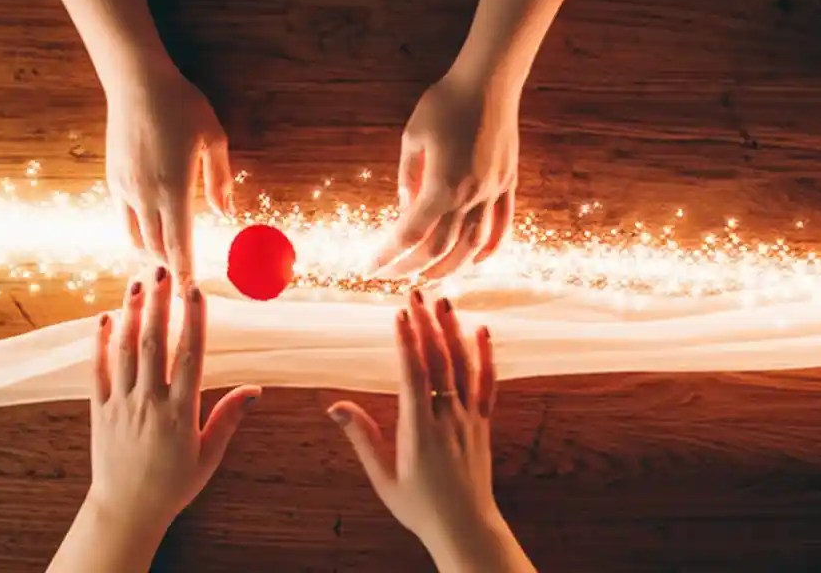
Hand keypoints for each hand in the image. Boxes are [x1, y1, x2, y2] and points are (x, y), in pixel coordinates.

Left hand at [86, 266, 258, 531]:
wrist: (127, 511)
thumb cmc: (174, 485)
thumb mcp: (208, 456)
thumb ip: (229, 418)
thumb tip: (255, 389)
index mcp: (181, 413)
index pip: (190, 355)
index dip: (193, 319)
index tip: (195, 289)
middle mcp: (150, 403)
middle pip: (154, 344)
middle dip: (159, 304)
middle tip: (162, 269)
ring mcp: (122, 405)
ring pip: (125, 351)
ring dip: (132, 314)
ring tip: (137, 282)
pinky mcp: (100, 411)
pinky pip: (98, 371)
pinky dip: (100, 343)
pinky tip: (104, 317)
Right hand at [105, 65, 233, 284]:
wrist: (136, 83)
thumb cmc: (181, 106)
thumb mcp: (213, 138)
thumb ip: (220, 180)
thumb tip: (226, 213)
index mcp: (174, 189)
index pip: (179, 246)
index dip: (185, 274)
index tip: (190, 292)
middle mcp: (145, 196)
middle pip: (156, 249)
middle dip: (169, 270)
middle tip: (180, 285)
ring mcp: (125, 189)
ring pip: (135, 239)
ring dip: (151, 255)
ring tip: (164, 265)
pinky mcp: (113, 180)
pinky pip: (123, 220)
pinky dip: (136, 235)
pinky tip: (148, 235)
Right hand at [328, 291, 534, 572]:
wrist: (465, 526)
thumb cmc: (418, 505)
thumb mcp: (382, 477)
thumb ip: (361, 437)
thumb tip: (334, 406)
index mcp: (421, 430)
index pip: (415, 376)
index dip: (407, 343)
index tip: (399, 314)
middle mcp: (448, 418)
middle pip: (439, 362)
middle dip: (426, 325)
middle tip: (416, 294)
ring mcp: (470, 419)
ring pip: (463, 366)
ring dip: (452, 331)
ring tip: (443, 301)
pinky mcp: (483, 422)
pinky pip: (486, 383)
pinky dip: (484, 355)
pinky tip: (480, 331)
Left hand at [370, 68, 517, 279]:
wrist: (488, 81)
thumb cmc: (444, 103)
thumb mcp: (413, 137)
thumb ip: (408, 178)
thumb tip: (406, 210)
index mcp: (440, 186)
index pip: (409, 234)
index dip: (388, 256)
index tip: (370, 268)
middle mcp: (469, 196)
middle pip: (439, 249)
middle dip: (412, 269)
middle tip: (392, 276)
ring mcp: (492, 192)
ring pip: (472, 247)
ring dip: (449, 268)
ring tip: (428, 278)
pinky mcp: (508, 184)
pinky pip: (501, 227)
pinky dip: (488, 250)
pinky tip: (475, 261)